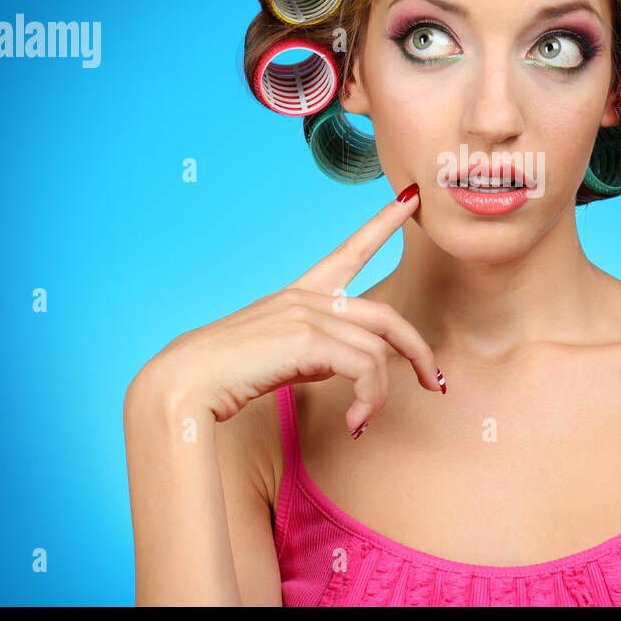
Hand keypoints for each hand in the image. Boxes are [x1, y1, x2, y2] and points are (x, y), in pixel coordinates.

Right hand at [137, 183, 440, 432]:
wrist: (186, 383)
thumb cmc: (227, 376)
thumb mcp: (280, 356)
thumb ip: (316, 351)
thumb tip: (348, 365)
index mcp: (299, 295)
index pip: (349, 250)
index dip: (382, 224)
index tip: (410, 198)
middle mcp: (307, 297)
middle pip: (386, 317)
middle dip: (418, 350)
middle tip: (435, 383)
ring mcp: (308, 314)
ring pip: (377, 351)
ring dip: (381, 394)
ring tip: (362, 422)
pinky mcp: (308, 340)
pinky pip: (364, 370)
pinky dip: (369, 400)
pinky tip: (354, 423)